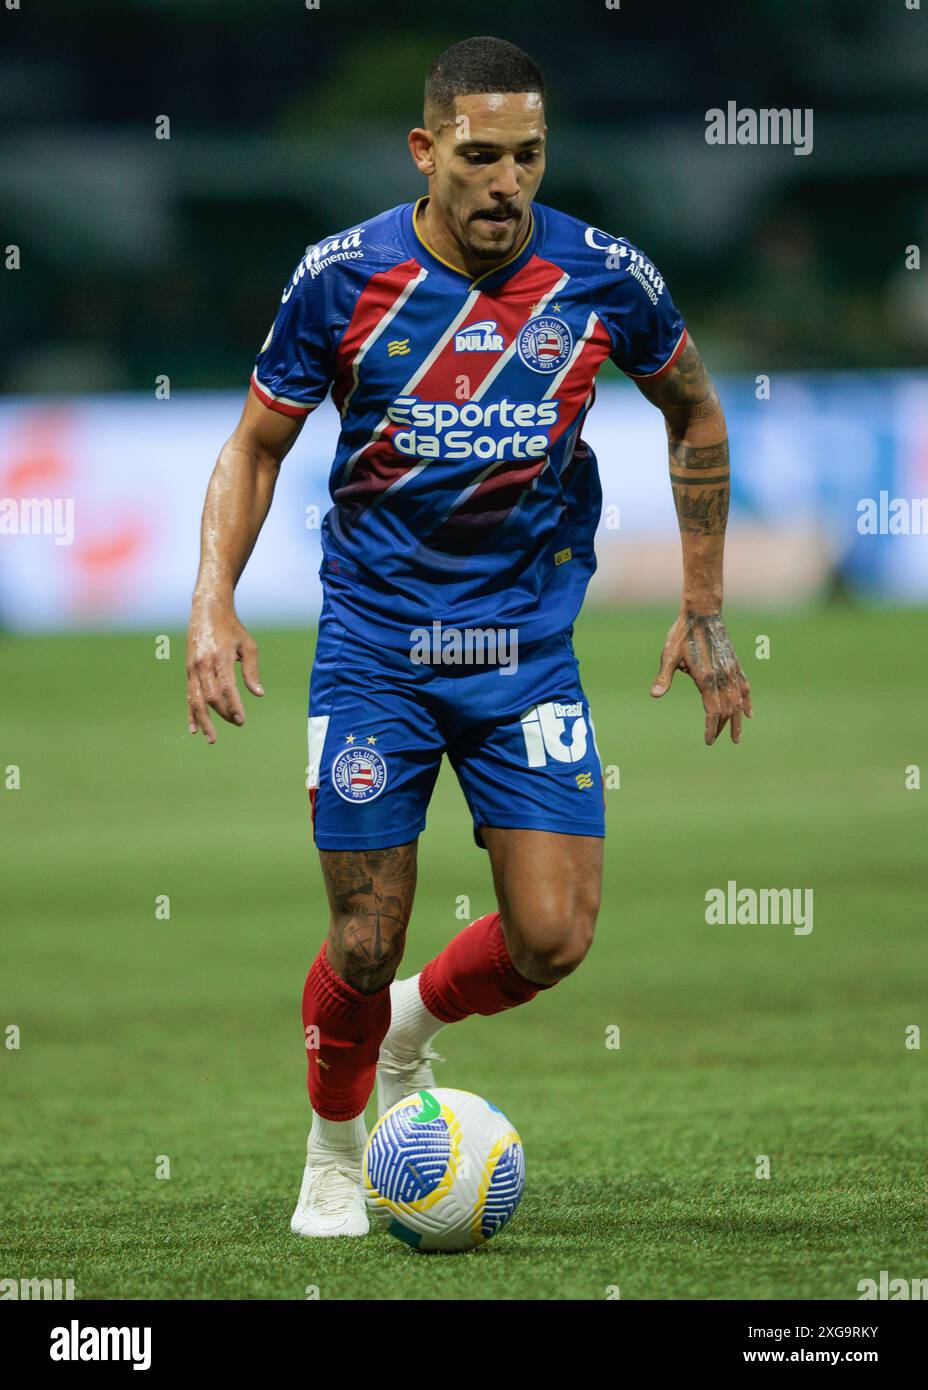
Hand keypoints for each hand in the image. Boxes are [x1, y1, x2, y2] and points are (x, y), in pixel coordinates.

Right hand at [186, 601, 263, 743]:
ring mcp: (193, 668)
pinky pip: (188, 695)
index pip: (226, 688)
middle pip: (211, 697)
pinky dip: (191, 712)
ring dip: (204, 720)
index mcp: (220, 657)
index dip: (233, 706)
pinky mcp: (188, 670)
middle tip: (237, 723)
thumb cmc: (232, 628)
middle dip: (223, 714)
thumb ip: (252, 670)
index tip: (242, 719)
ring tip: (211, 738)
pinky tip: (193, 728)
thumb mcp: (248, 645)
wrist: (207, 609)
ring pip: (196, 699)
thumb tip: (258, 694)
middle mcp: (203, 664)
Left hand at [650, 609, 751, 744]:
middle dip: (722, 727)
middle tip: (716, 739)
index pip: (712, 710)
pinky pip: (744, 687)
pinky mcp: (735, 664)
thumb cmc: (682, 634)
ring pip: (738, 701)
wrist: (703, 613)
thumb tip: (655, 695)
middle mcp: (722, 676)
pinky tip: (748, 713)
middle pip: (726, 709)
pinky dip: (747, 702)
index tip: (708, 741)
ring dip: (736, 720)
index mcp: (706, 677)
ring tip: (736, 736)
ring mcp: (731, 670)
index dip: (711, 728)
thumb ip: (664, 677)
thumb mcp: (668, 655)